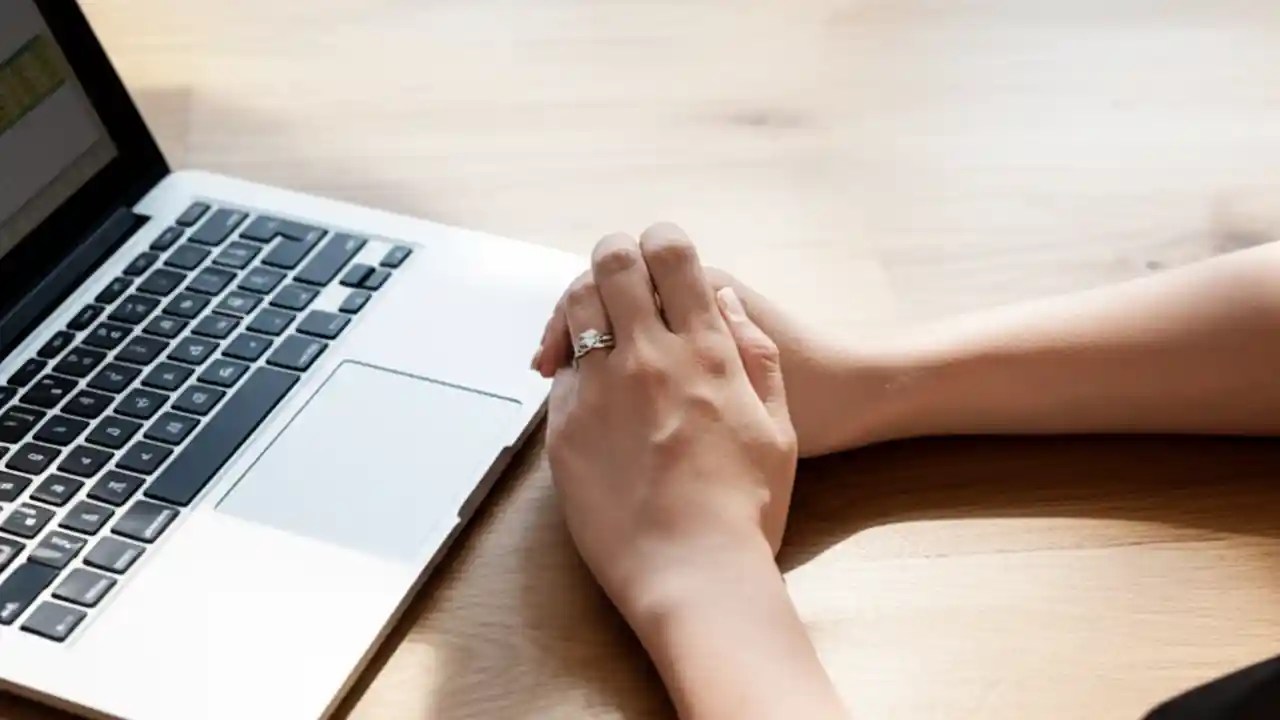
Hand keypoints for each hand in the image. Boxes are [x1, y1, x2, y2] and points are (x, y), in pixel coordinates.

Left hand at [546, 224, 797, 611]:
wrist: (695, 573)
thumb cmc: (746, 508)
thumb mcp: (776, 425)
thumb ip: (754, 354)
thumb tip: (723, 303)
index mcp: (707, 351)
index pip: (672, 254)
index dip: (662, 240)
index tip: (661, 252)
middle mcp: (650, 358)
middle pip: (611, 264)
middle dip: (613, 256)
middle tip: (619, 275)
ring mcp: (601, 390)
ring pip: (574, 307)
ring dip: (583, 302)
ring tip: (596, 322)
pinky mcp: (566, 427)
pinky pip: (561, 373)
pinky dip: (571, 364)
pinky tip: (585, 381)